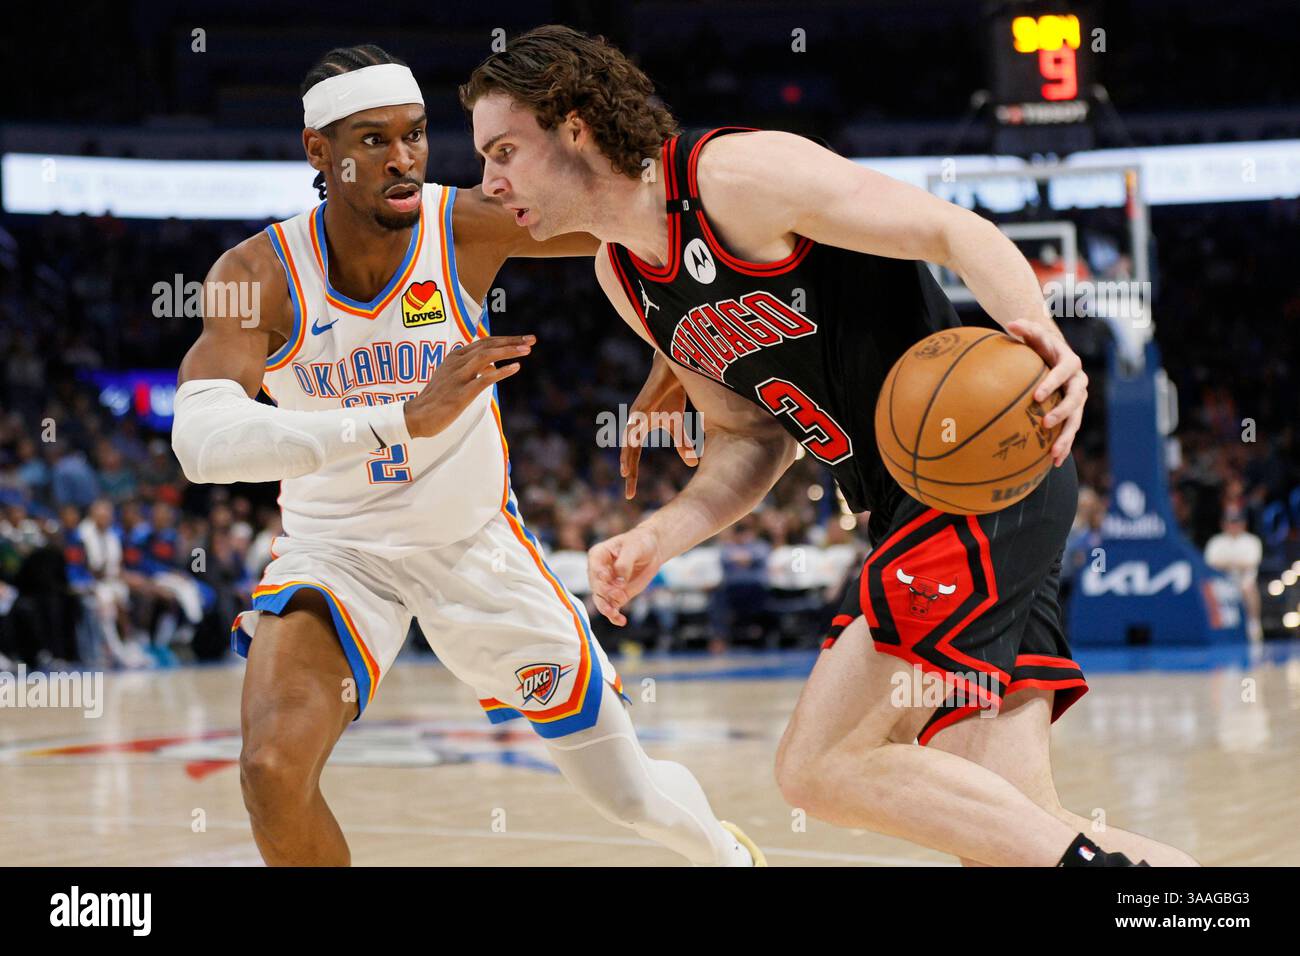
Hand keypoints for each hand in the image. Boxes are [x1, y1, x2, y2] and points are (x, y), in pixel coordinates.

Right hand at [402, 334, 533, 437]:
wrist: (416, 417)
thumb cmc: (437, 399)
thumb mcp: (454, 379)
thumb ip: (474, 371)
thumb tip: (493, 367)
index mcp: (455, 357)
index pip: (484, 342)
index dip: (504, 339)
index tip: (523, 339)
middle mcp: (457, 362)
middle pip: (488, 345)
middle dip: (511, 341)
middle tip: (531, 339)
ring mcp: (458, 377)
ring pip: (486, 356)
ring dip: (508, 351)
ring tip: (527, 350)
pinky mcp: (461, 393)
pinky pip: (484, 379)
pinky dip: (501, 371)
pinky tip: (515, 367)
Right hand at [587, 526, 663, 625]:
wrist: (653, 550)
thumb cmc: (640, 542)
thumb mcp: (633, 548)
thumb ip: (624, 563)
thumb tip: (619, 581)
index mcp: (598, 556)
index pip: (594, 569)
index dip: (600, 576)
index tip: (609, 578)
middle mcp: (598, 572)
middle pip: (596, 587)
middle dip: (606, 593)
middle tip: (619, 594)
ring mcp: (607, 585)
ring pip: (601, 601)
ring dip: (607, 608)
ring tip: (615, 614)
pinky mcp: (617, 595)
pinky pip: (612, 608)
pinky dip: (614, 616)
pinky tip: (621, 621)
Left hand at [621, 351, 697, 498]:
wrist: (671, 370)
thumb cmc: (672, 395)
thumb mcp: (677, 423)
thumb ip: (682, 443)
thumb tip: (691, 464)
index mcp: (641, 430)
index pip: (634, 456)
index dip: (633, 475)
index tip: (631, 495)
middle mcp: (635, 424)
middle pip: (628, 453)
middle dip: (629, 473)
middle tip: (629, 494)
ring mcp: (637, 414)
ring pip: (629, 438)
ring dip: (627, 456)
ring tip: (626, 473)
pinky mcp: (642, 404)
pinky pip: (637, 421)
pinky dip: (634, 433)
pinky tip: (632, 443)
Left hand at [1006, 320, 1086, 466]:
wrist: (1052, 356)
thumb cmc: (1038, 346)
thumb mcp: (1033, 336)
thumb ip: (1024, 329)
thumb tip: (1010, 323)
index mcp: (1069, 362)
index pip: (1064, 371)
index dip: (1053, 383)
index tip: (1037, 396)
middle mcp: (1078, 382)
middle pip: (1076, 398)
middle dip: (1062, 412)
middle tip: (1045, 423)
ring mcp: (1077, 399)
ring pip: (1076, 419)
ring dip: (1066, 436)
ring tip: (1054, 454)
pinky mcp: (1073, 413)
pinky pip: (1070, 431)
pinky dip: (1064, 446)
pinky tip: (1055, 463)